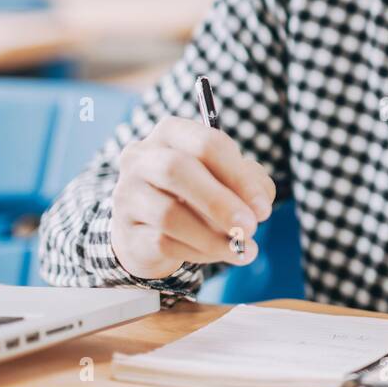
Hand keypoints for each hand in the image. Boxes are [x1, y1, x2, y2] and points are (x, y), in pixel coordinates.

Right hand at [110, 116, 276, 279]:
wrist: (152, 228)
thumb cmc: (198, 193)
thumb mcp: (229, 179)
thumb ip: (251, 183)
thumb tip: (258, 205)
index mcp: (172, 132)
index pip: (208, 144)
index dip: (240, 178)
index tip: (263, 209)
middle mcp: (142, 157)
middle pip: (178, 170)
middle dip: (220, 203)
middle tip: (250, 228)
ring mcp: (127, 193)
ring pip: (168, 213)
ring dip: (212, 236)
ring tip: (240, 248)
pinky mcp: (125, 229)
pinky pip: (163, 242)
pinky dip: (198, 252)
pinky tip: (217, 254)